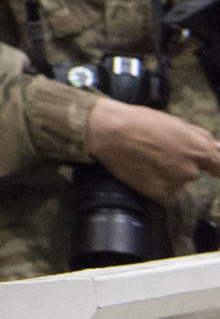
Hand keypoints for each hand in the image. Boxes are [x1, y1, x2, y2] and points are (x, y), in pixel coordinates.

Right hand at [86, 98, 219, 201]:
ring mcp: (177, 184)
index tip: (210, 169)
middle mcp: (193, 170)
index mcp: (201, 150)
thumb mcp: (176, 122)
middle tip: (159, 153)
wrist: (109, 131)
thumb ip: (201, 137)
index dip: (214, 168)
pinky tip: (144, 174)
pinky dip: (157, 188)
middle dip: (181, 165)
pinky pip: (166, 196)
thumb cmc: (141, 121)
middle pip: (194, 173)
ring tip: (146, 161)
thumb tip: (218, 149)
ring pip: (178, 183)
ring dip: (167, 176)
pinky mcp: (160, 195)